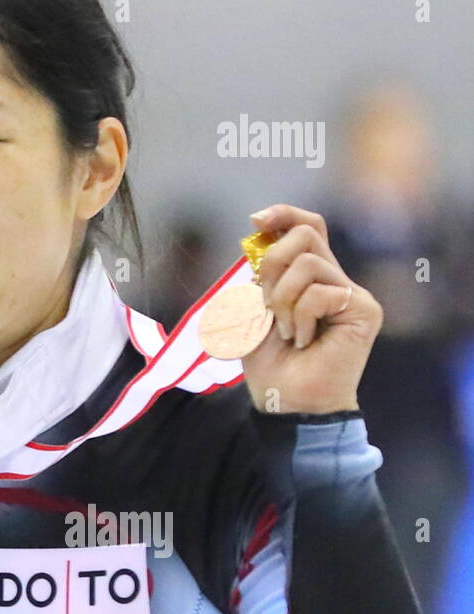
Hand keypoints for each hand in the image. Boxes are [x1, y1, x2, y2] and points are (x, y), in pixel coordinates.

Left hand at [239, 204, 382, 414]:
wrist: (286, 399)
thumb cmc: (269, 361)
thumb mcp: (250, 309)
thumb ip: (258, 274)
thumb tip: (258, 234)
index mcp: (310, 276)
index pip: (308, 227)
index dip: (284, 214)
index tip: (255, 221)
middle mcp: (335, 280)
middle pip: (306, 234)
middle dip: (272, 262)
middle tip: (265, 301)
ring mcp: (353, 294)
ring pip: (309, 262)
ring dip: (283, 297)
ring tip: (286, 329)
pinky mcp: (364, 310)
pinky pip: (321, 292)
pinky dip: (300, 316)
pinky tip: (304, 340)